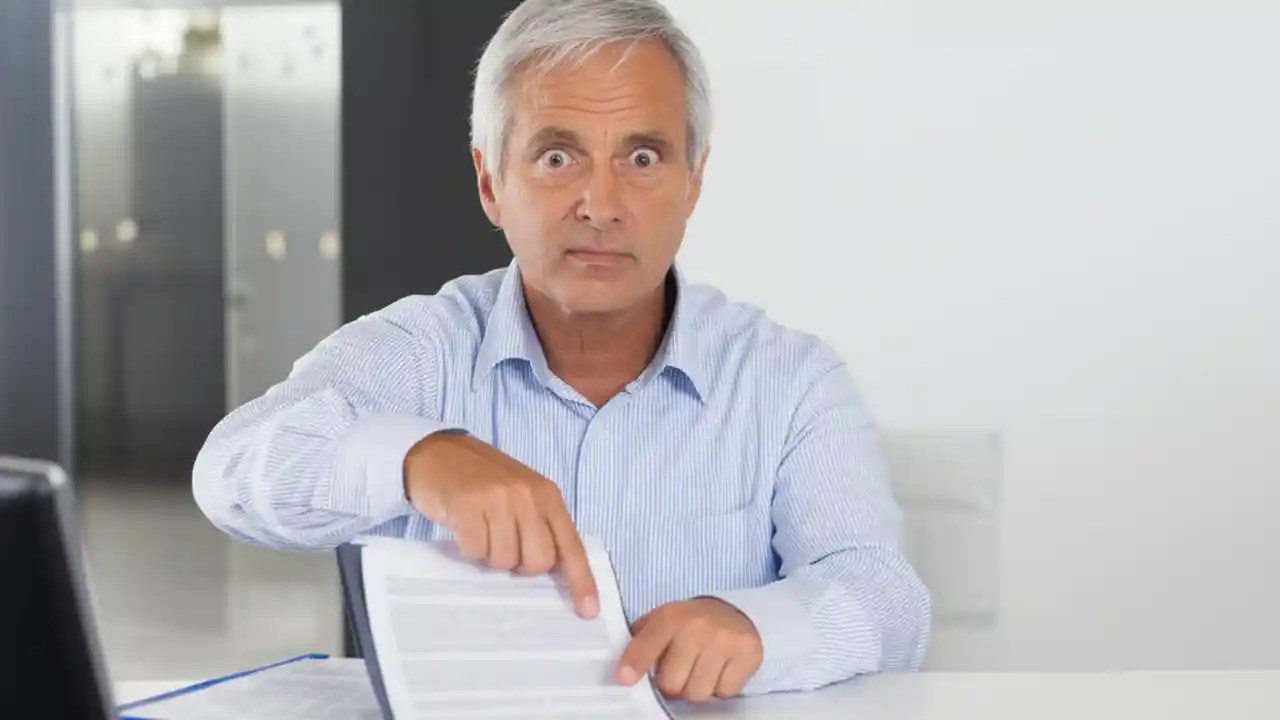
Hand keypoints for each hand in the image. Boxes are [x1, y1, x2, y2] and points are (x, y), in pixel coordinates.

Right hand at [404, 432, 598, 617]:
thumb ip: (540, 525)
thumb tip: (554, 570)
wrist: (438, 452)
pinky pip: (476, 550)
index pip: (571, 544)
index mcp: (548, 495)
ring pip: (504, 560)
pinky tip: (464, 526)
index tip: (589, 610)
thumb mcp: (522, 494)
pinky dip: (469, 547)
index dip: (581, 580)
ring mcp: (498, 499)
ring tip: (481, 528)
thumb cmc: (483, 480)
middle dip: (520, 565)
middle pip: (538, 561)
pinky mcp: (467, 505)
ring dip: (490, 555)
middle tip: (503, 544)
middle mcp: (527, 495)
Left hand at [615, 597, 762, 701]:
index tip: (624, 678)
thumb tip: (624, 671)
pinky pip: (725, 692)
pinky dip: (721, 687)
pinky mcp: (749, 653)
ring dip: (696, 688)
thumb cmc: (688, 623)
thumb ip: (641, 641)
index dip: (635, 664)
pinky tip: (720, 669)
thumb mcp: (661, 622)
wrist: (732, 612)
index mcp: (670, 617)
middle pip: (672, 683)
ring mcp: (725, 640)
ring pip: (698, 693)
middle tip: (679, 672)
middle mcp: (698, 626)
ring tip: (700, 670)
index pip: (647, 645)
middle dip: (673, 685)